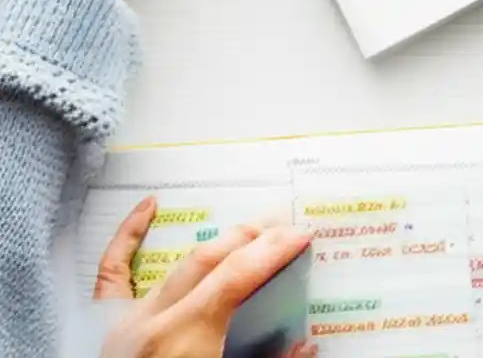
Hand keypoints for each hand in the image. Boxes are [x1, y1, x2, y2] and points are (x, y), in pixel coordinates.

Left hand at [96, 198, 312, 357]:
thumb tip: (308, 346)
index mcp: (186, 339)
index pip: (238, 275)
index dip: (274, 250)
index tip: (301, 233)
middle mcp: (154, 322)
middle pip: (212, 258)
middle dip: (253, 238)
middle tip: (285, 228)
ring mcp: (126, 321)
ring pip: (177, 263)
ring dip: (218, 241)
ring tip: (249, 229)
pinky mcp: (105, 326)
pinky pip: (114, 272)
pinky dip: (129, 236)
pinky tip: (148, 208)